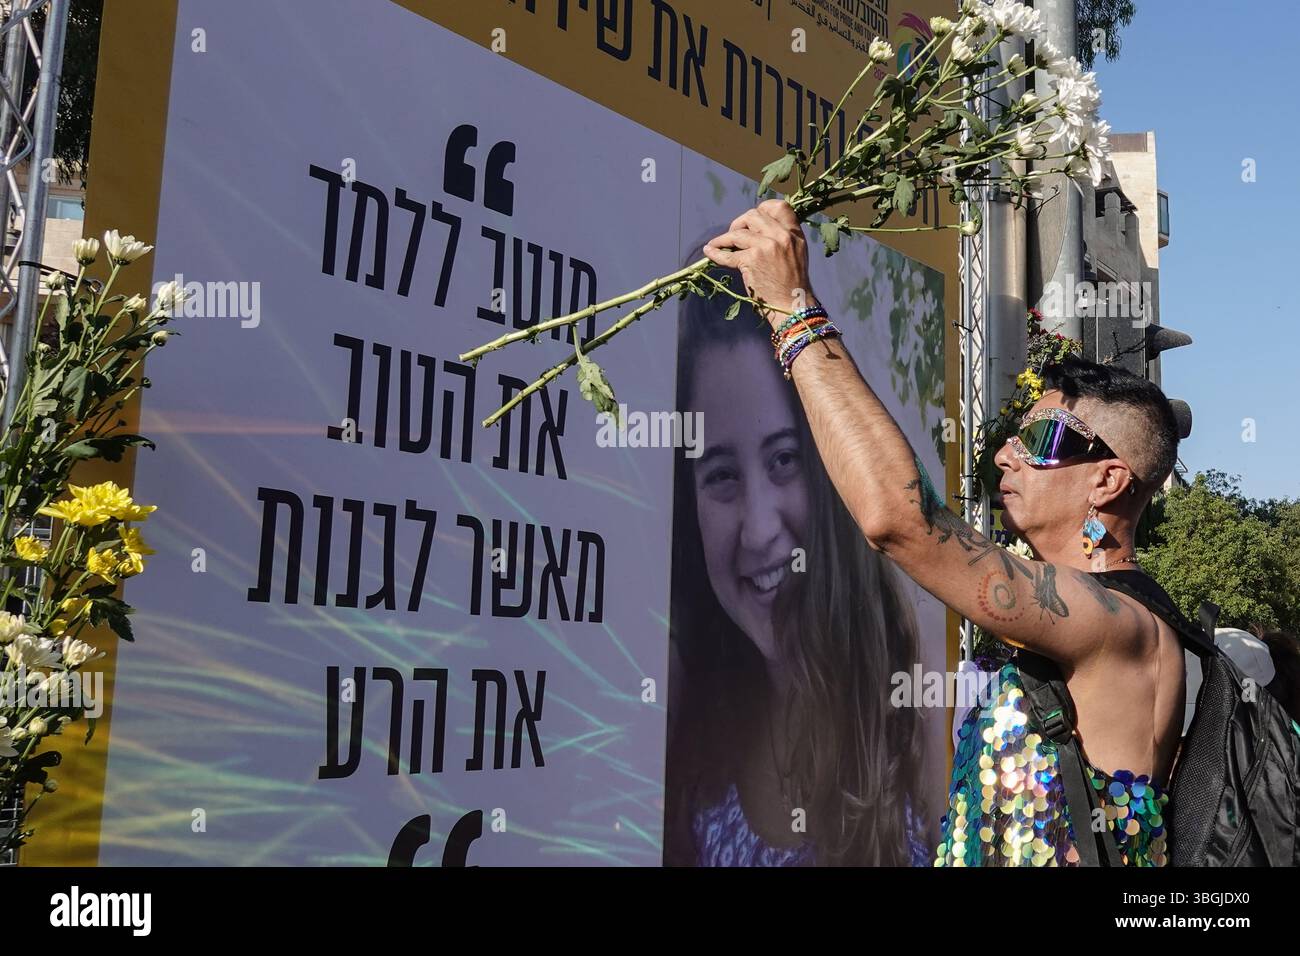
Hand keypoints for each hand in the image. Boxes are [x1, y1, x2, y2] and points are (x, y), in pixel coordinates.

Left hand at [702, 199, 817, 324]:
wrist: (792, 306)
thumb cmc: (791, 284)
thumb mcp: (796, 254)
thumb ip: (782, 239)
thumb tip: (755, 231)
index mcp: (794, 234)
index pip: (779, 207)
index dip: (762, 209)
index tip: (751, 220)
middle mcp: (782, 236)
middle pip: (753, 215)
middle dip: (739, 223)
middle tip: (734, 235)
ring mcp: (767, 247)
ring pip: (738, 232)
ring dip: (724, 238)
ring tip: (717, 244)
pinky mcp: (752, 260)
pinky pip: (728, 253)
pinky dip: (715, 252)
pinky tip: (710, 252)